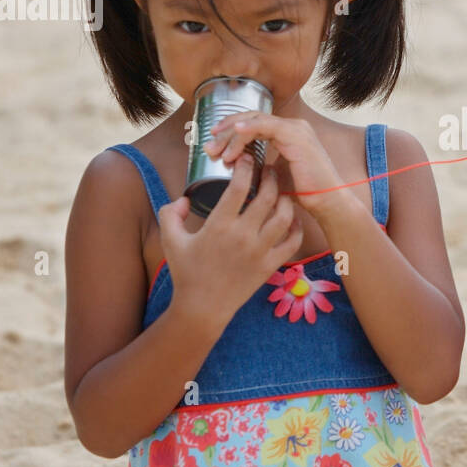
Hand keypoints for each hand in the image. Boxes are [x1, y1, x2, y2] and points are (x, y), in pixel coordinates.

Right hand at [158, 154, 302, 329]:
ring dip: (286, 199)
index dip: (245, 167)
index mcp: (219, 225)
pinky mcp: (271, 265)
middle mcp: (243, 236)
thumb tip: (184, 199)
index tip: (246, 159)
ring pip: (285, 217)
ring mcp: (260, 251)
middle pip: (267, 197)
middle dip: (270, 177)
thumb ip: (170, 213)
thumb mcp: (170, 240)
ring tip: (282, 191)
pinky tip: (292, 219)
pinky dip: (296, 227)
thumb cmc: (186, 272)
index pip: (239, 187)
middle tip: (269, 169)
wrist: (203, 307)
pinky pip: (292, 242)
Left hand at [203, 114, 355, 219]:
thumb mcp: (276, 175)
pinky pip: (266, 126)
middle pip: (251, 118)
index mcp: (288, 133)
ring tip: (218, 149)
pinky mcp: (296, 136)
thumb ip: (260, 165)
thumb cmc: (306, 193)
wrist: (328, 201)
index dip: (231, 130)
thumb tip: (237, 165)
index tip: (213, 144)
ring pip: (255, 120)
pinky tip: (234, 133)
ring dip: (232, 133)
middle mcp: (293, 126)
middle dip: (226, 130)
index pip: (254, 123)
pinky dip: (248, 128)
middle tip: (209, 146)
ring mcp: (295, 129)